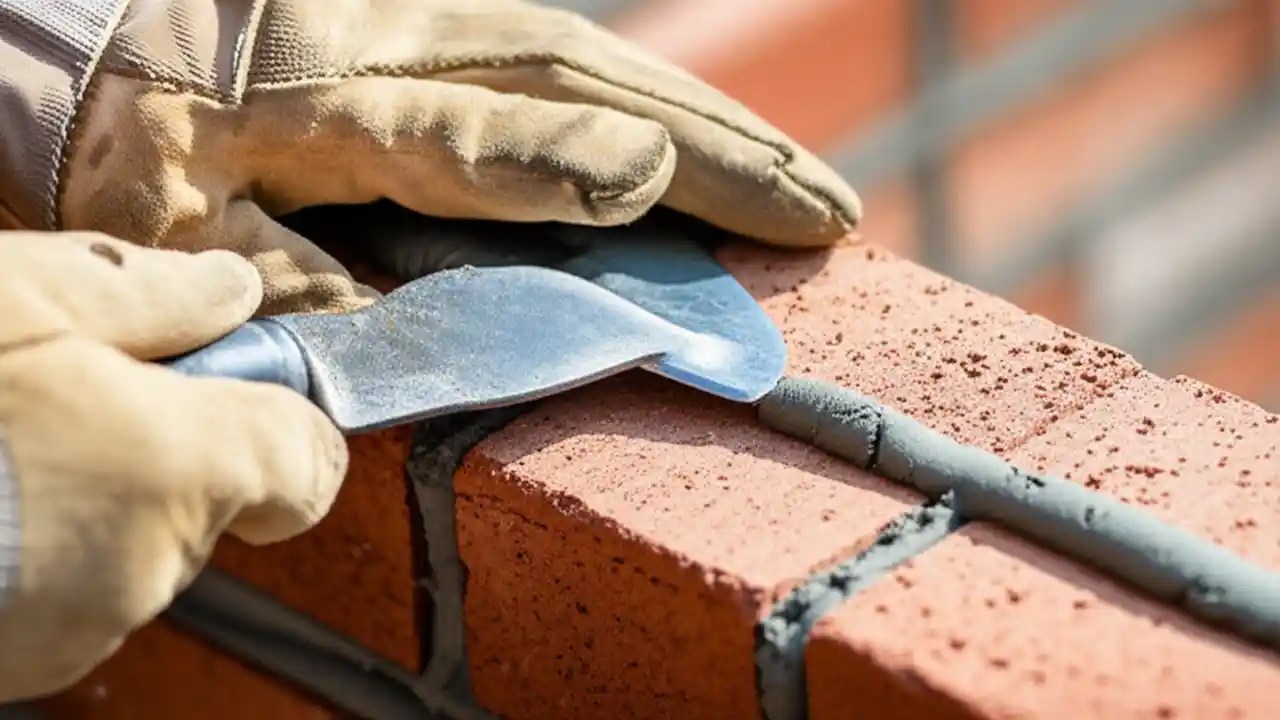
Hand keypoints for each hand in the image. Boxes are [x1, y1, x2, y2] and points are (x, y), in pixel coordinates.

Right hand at [0, 232, 346, 701]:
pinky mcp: (15, 664)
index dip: (282, 423)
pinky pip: (56, 592)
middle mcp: (150, 565)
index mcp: (181, 468)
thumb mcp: (18, 299)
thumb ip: (145, 294)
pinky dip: (25, 550)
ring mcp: (77, 628)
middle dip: (155, 449)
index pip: (308, 463)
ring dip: (78, 498)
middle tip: (52, 401)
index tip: (229, 390)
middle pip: (210, 499)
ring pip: (128, 547)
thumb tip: (234, 285)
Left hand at [52, 0, 859, 314]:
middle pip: (570, 81)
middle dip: (709, 146)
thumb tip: (412, 329)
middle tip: (822, 209)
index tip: (652, 185)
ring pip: (597, 56)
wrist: (113, 20)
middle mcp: (390, 41)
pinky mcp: (452, 12)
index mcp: (310, 105)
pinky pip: (579, 48)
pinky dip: (665, 96)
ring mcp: (430, 14)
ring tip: (808, 185)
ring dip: (716, 119)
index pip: (452, 134)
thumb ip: (287, 274)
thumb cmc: (140, 146)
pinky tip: (722, 139)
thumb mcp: (177, 226)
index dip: (550, 161)